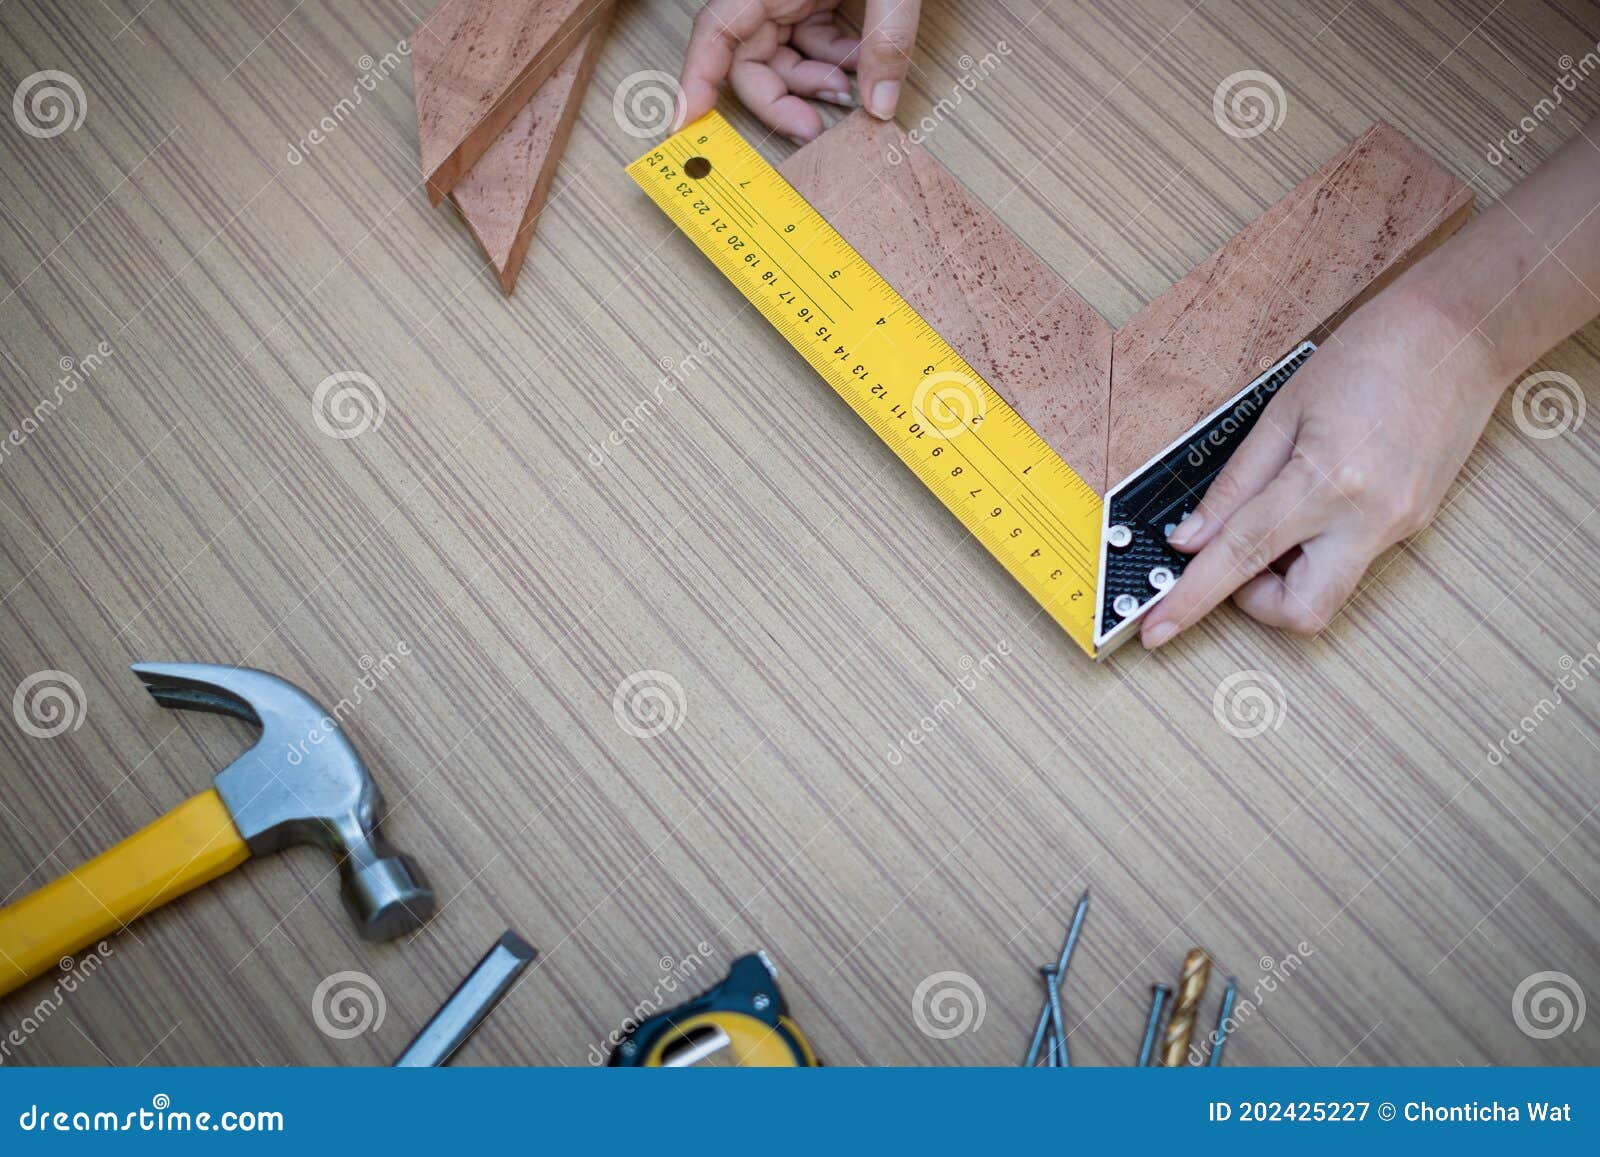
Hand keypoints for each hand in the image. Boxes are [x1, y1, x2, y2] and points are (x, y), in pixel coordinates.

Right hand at [678, 0, 921, 142]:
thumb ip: (887, 38)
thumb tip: (880, 103)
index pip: (714, 31)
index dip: (694, 80)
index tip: (684, 123)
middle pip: (749, 57)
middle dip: (779, 98)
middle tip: (813, 129)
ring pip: (781, 54)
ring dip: (813, 82)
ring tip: (853, 90)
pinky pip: (810, 38)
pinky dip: (834, 60)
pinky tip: (860, 64)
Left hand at [1140, 286, 1505, 648]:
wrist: (1461, 331)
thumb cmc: (1375, 352)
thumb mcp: (1283, 411)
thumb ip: (1234, 485)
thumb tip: (1192, 538)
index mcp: (1327, 481)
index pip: (1241, 556)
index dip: (1192, 599)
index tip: (1157, 628)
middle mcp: (1369, 517)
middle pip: (1300, 611)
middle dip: (1256, 601)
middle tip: (1236, 555)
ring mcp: (1399, 526)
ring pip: (1329, 593)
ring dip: (1287, 574)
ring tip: (1279, 511)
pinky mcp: (1414, 524)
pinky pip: (1351, 561)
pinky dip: (1316, 548)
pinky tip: (1313, 499)